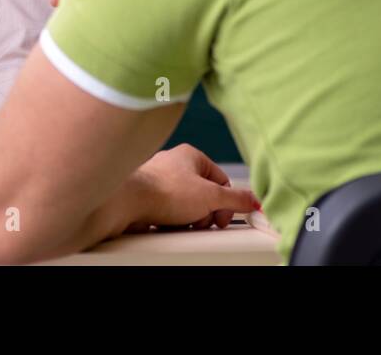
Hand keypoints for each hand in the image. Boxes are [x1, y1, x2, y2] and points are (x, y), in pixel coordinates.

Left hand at [127, 144, 259, 231]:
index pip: (221, 179)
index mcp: (191, 156)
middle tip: (203, 220)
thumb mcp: (210, 196)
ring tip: (183, 222)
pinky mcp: (148, 199)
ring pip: (187, 205)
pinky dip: (173, 221)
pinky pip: (170, 212)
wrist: (128, 203)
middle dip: (207, 212)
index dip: (227, 201)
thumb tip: (252, 200)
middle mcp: (174, 165)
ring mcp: (160, 183)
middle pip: (204, 194)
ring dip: (190, 218)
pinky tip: (170, 225)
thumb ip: (235, 199)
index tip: (225, 216)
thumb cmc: (164, 191)